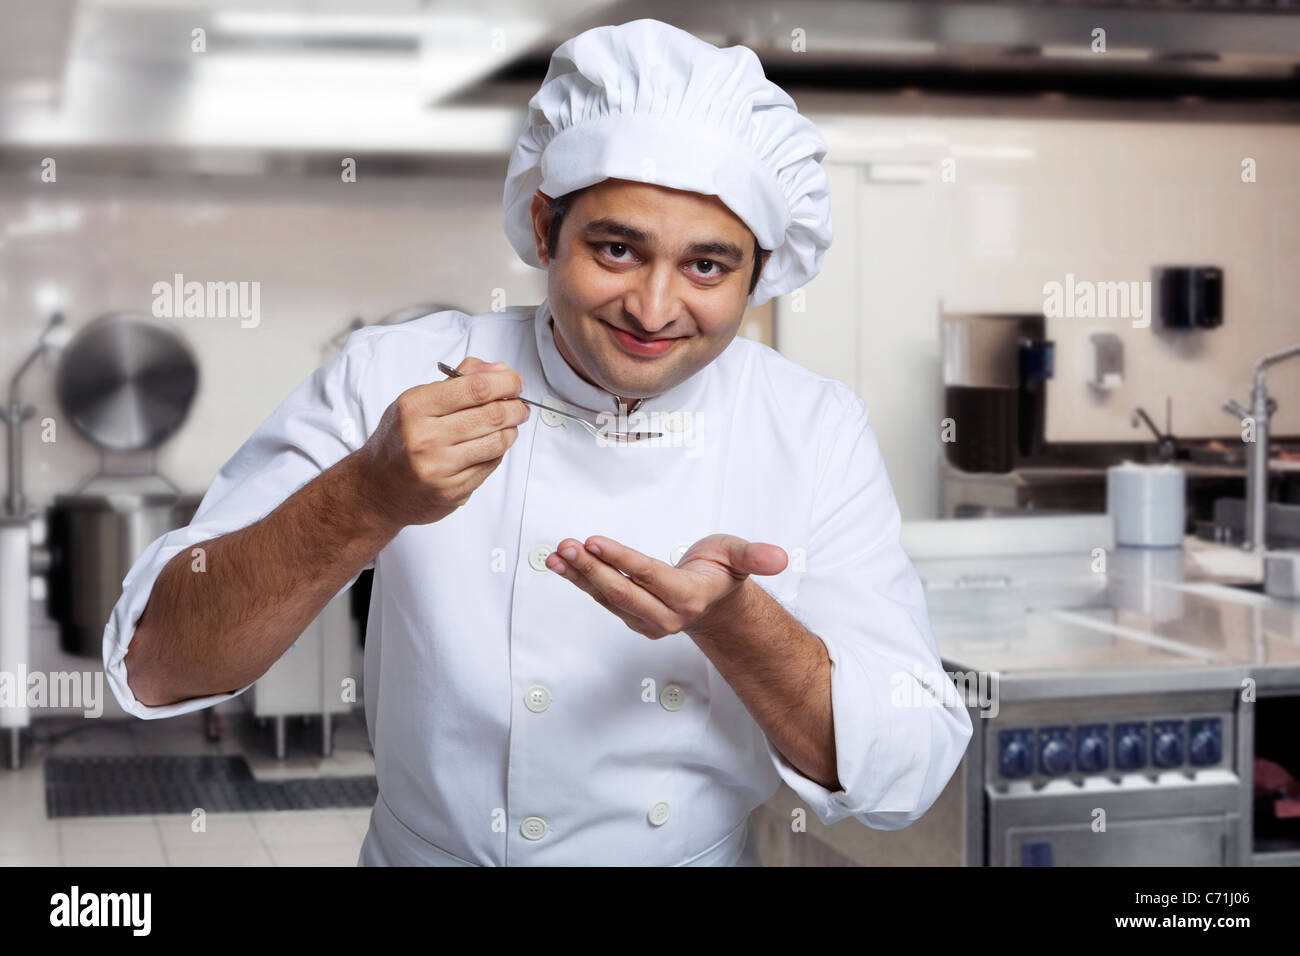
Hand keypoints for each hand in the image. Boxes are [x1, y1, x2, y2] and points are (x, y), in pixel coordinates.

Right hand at [355, 356, 528, 528]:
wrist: (375, 489)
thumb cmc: (399, 440)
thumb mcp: (417, 401)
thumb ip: (457, 382)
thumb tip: (497, 369)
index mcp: (415, 407)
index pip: (475, 388)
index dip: (505, 382)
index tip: (516, 381)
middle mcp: (426, 438)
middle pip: (492, 415)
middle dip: (515, 407)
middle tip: (521, 405)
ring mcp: (439, 468)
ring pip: (497, 442)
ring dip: (511, 430)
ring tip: (509, 424)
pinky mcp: (452, 491)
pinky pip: (490, 465)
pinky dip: (497, 452)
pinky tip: (490, 445)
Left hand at [546, 533, 787, 638]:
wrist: (715, 606)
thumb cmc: (723, 573)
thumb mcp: (740, 557)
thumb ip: (756, 557)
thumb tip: (779, 557)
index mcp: (690, 597)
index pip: (649, 576)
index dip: (621, 559)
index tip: (594, 541)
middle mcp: (665, 614)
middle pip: (622, 591)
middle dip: (591, 569)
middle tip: (567, 546)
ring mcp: (645, 620)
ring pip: (607, 597)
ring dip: (578, 576)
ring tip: (555, 555)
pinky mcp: (630, 617)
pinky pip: (601, 598)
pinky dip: (579, 580)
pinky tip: (560, 563)